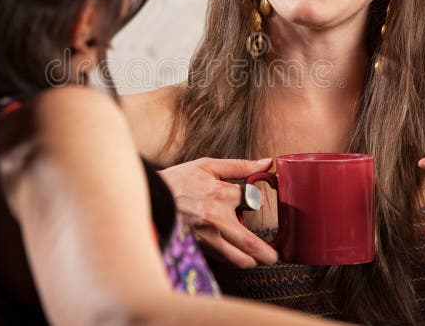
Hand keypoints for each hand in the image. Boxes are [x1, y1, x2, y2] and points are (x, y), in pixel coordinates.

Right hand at [158, 157, 277, 267]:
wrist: (150, 198)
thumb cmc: (179, 180)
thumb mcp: (207, 165)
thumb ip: (240, 166)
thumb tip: (267, 163)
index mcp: (220, 194)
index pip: (255, 201)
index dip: (259, 202)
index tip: (256, 202)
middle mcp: (216, 219)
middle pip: (251, 244)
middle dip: (268, 253)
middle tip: (274, 256)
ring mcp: (206, 237)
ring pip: (238, 259)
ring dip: (251, 260)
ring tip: (257, 257)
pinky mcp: (198, 248)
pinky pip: (222, 259)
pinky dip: (232, 259)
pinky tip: (234, 252)